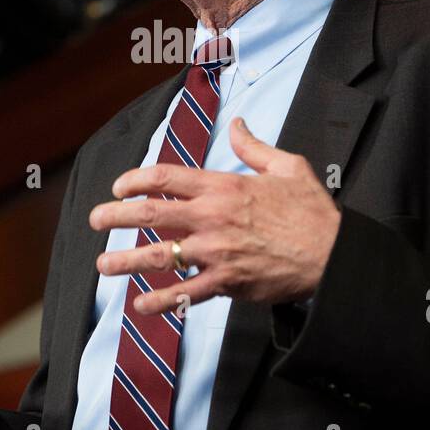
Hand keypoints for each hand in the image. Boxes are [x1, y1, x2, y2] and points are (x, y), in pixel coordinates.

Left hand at [90, 117, 340, 313]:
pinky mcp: (227, 283)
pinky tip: (141, 305)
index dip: (135, 180)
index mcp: (224, 186)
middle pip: (152, 214)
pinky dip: (161, 300)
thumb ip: (254, 146)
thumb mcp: (287, 166)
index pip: (166, 177)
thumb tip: (238, 124)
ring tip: (104, 266)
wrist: (334, 254)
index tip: (119, 186)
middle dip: (117, 216)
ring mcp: (217, 252)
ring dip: (127, 261)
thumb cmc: (312, 211)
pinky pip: (186, 293)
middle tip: (96, 221)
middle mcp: (213, 218)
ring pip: (161, 255)